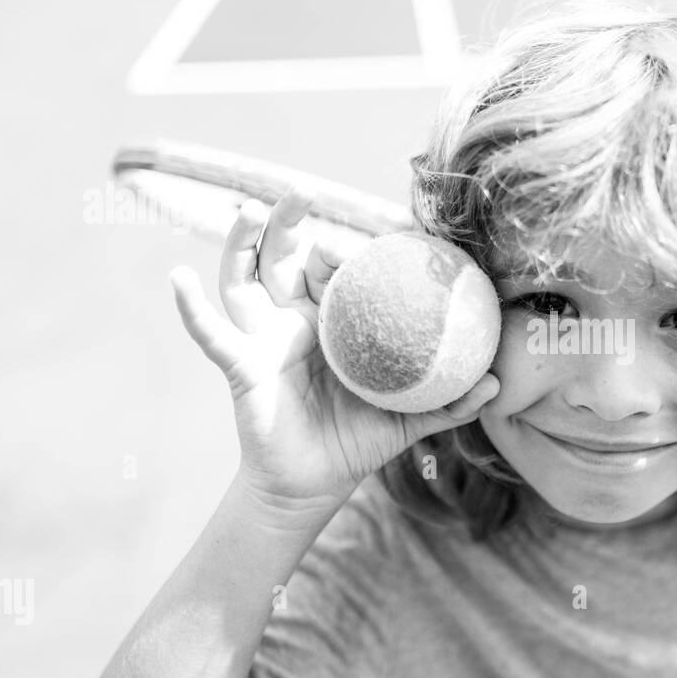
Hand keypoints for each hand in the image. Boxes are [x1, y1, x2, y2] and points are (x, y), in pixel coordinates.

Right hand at [168, 191, 499, 507]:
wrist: (312, 486)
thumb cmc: (354, 442)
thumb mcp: (409, 420)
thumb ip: (450, 402)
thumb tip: (499, 384)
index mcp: (334, 324)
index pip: (336, 272)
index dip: (345, 247)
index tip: (367, 222)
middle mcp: (293, 321)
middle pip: (286, 259)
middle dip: (290, 223)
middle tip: (301, 191)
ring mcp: (263, 338)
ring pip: (245, 279)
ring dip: (240, 243)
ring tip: (247, 210)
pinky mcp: (241, 364)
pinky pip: (211, 333)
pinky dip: (191, 308)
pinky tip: (177, 278)